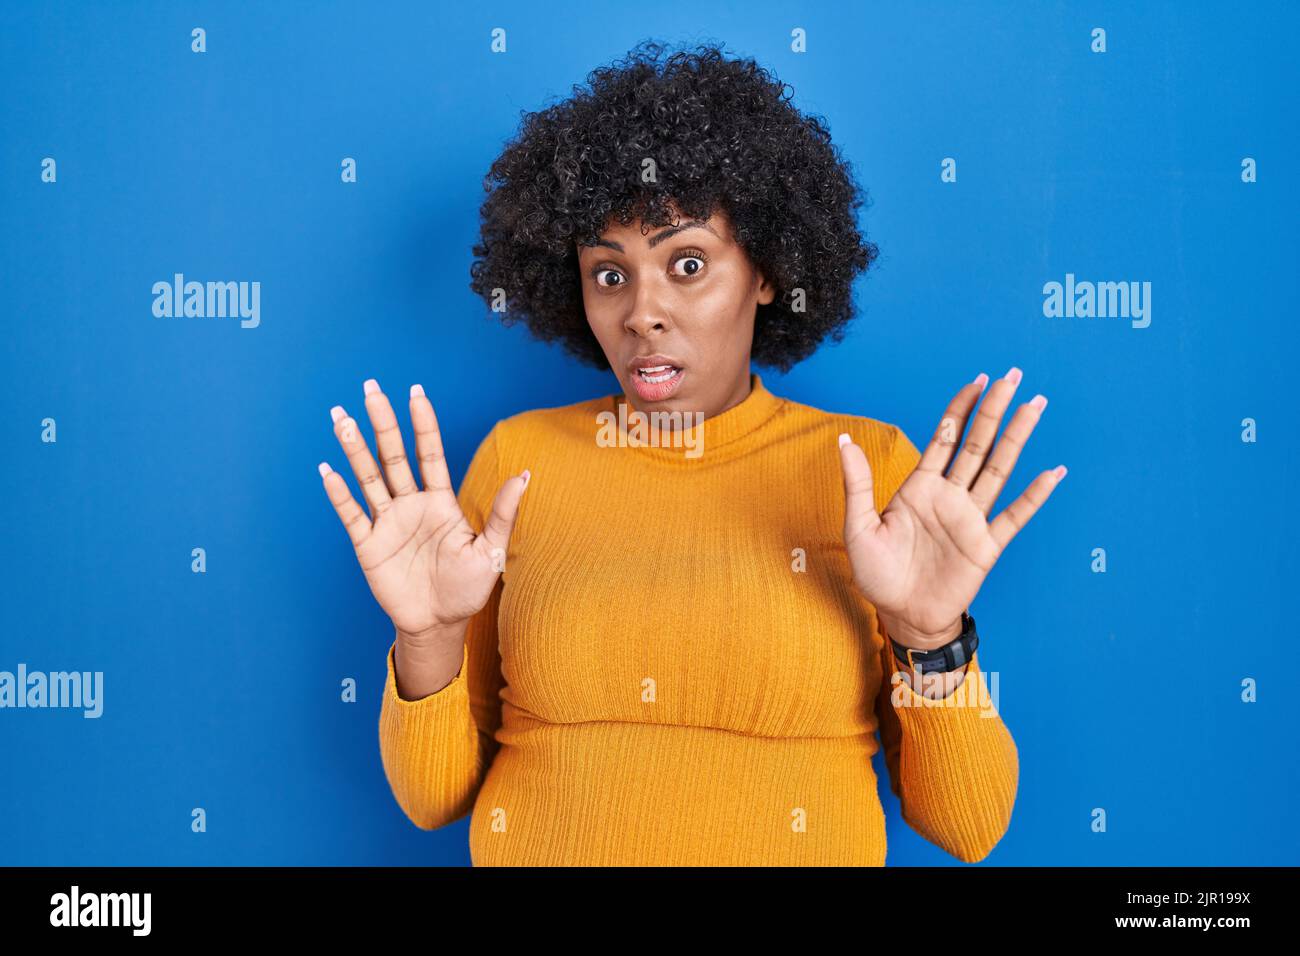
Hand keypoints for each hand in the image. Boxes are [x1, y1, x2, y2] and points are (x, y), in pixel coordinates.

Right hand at [318, 379, 528, 644]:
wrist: (439, 623)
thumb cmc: (467, 588)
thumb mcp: (492, 551)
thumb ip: (504, 513)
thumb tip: (525, 475)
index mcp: (440, 501)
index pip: (430, 453)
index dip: (423, 423)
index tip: (416, 391)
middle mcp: (411, 505)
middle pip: (394, 455)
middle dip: (383, 422)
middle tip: (370, 388)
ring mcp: (388, 522)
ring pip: (369, 477)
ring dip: (354, 449)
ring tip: (341, 417)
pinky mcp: (369, 545)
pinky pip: (351, 514)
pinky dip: (339, 493)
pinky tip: (327, 470)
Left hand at [837, 367, 1064, 648]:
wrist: (900, 615)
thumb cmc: (877, 573)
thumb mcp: (858, 527)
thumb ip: (857, 484)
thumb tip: (843, 441)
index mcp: (920, 487)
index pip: (945, 437)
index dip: (961, 406)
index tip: (978, 379)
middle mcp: (950, 496)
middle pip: (978, 443)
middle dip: (994, 409)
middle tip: (1013, 375)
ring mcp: (970, 519)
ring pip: (999, 469)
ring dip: (1017, 437)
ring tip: (1035, 405)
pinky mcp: (986, 546)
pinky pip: (1015, 516)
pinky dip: (1035, 495)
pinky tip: (1054, 472)